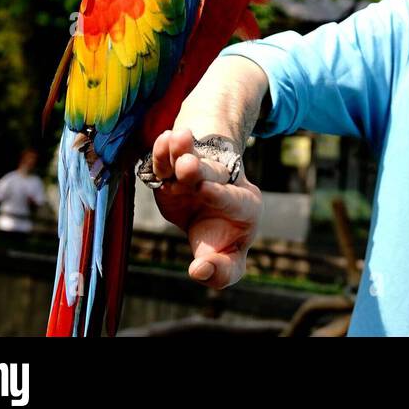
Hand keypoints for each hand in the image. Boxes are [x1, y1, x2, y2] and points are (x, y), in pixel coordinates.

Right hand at [149, 127, 260, 288]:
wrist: (208, 215)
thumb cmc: (220, 243)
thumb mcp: (227, 261)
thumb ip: (221, 272)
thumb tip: (199, 271)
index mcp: (245, 206)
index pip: (233, 200)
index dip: (219, 195)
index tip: (204, 190)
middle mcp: (223, 185)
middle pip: (213, 174)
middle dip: (199, 170)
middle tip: (187, 165)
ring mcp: (198, 175)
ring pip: (192, 158)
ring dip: (183, 150)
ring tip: (176, 136)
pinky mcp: (174, 173)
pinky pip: (169, 159)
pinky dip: (164, 151)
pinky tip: (163, 138)